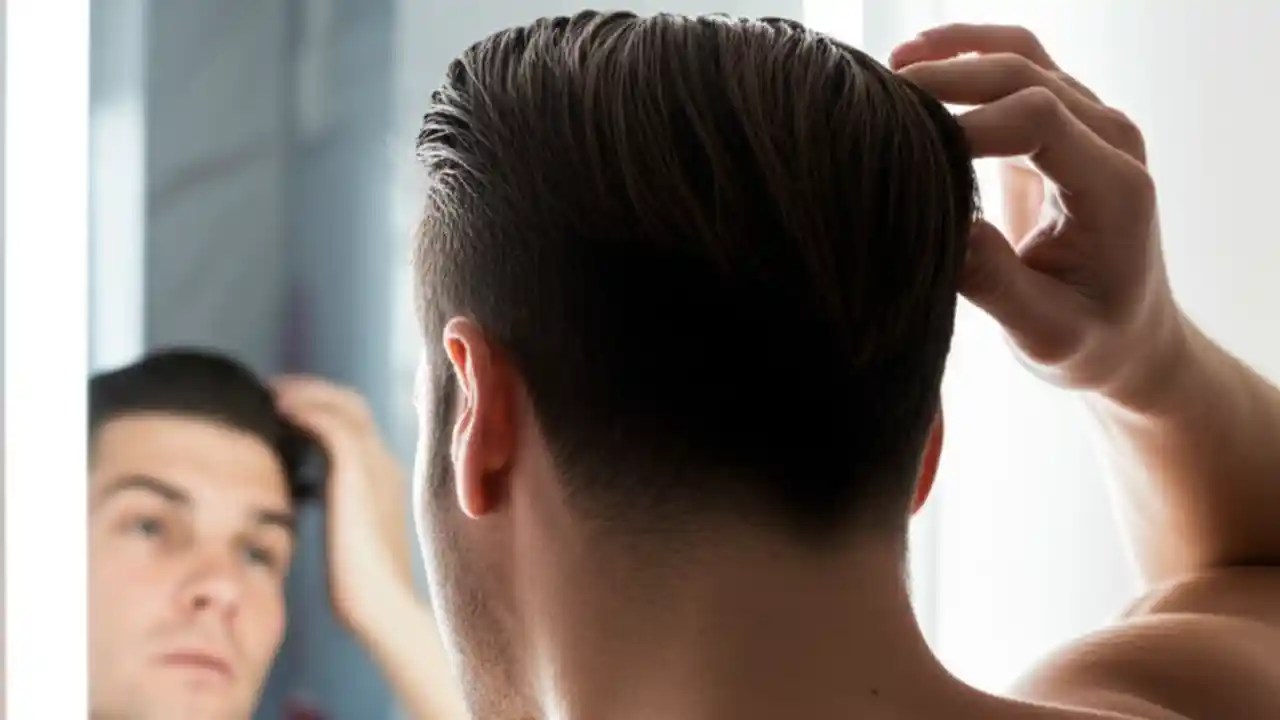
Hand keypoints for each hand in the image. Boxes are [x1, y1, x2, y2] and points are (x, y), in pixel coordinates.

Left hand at [272, 376, 415, 636]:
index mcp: (384, 477)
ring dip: (306, 392)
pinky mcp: (359, 471)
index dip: (321, 408)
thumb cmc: (358, 589)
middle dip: (312, 391)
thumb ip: (333, 511)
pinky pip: (333, 422)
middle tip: (271, 391)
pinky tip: (278, 409)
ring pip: (345, 403)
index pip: (355, 424)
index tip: (284, 408)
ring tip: (269, 393)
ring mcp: (376, 463)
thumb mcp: (345, 537)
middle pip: (353, 404)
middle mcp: (385, 462)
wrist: (381, 606)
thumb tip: (300, 503)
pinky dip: (306, 407)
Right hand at [891, 24, 1186, 408]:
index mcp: (1113, 187)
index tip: (908, 159)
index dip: (967, 126)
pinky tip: (914, 62)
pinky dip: (966, 55)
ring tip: (889, 68)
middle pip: (1025, 73)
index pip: (1038, 118)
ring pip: (1021, 55)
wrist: (1128, 336)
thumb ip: (997, 285)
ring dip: (955, 54)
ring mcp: (1090, 125)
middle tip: (876, 105)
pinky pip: (1016, 66)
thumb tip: (943, 229)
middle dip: (947, 80)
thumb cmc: (1091, 341)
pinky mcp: (1061, 126)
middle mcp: (1110, 141)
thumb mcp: (1046, 333)